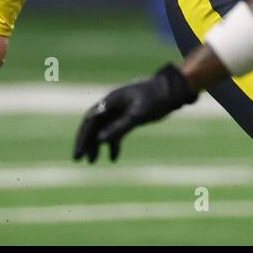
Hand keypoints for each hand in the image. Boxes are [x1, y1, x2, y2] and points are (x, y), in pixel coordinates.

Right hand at [73, 64, 197, 162]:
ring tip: (92, 161)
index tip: (79, 153)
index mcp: (111, 100)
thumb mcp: (137, 114)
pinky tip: (113, 158)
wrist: (173, 90)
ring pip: (104, 128)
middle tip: (79, 159)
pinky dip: (114, 143)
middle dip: (86, 142)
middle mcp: (113, 105)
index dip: (83, 136)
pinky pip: (117, 131)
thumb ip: (119, 127)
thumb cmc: (156, 98)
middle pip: (94, 125)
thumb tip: (100, 140)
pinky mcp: (131, 115)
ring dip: (97, 144)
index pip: (90, 120)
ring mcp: (122, 110)